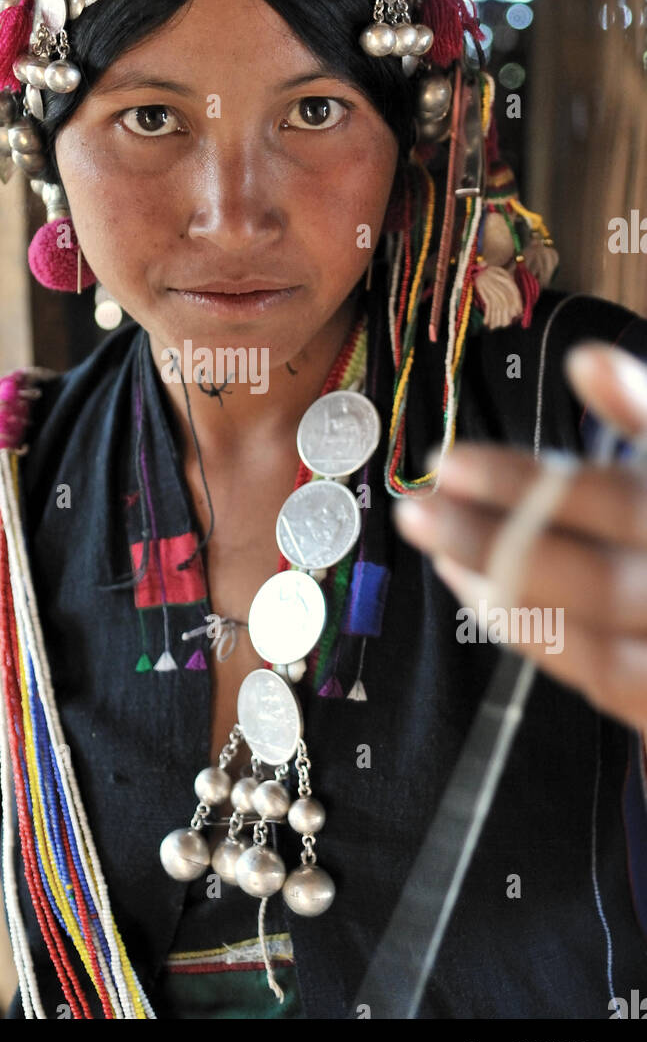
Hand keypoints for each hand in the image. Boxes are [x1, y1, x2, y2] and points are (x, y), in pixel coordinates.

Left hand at [393, 341, 646, 732]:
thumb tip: (586, 361)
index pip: (621, 502)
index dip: (533, 484)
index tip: (451, 462)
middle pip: (597, 579)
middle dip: (499, 543)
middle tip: (421, 509)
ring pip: (595, 637)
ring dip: (505, 589)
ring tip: (439, 544)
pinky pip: (606, 679)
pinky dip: (539, 638)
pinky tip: (482, 596)